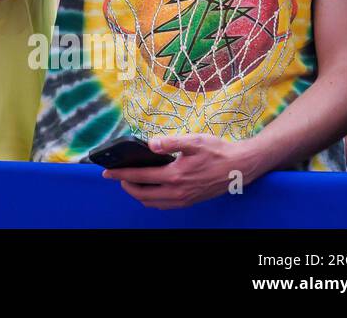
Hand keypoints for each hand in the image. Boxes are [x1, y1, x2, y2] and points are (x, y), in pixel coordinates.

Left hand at [102, 133, 253, 208]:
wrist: (241, 167)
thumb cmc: (218, 151)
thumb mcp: (194, 140)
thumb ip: (170, 142)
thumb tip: (150, 144)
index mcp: (175, 176)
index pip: (139, 178)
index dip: (119, 174)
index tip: (106, 171)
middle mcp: (178, 192)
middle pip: (142, 194)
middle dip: (125, 186)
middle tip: (117, 175)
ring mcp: (184, 199)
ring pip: (152, 203)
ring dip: (138, 194)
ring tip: (131, 181)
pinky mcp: (191, 201)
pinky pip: (164, 205)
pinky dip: (152, 199)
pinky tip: (151, 188)